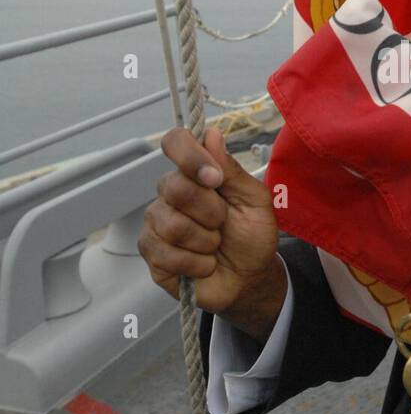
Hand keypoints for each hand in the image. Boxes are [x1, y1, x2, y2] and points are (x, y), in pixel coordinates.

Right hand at [138, 126, 280, 316]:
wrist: (250, 279)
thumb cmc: (252, 236)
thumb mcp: (255, 201)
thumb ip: (232, 170)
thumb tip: (211, 134)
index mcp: (196, 173)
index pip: (175, 143)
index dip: (190, 156)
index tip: (215, 178)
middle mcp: (170, 193)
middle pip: (174, 187)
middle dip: (211, 211)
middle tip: (223, 223)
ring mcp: (157, 223)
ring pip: (170, 224)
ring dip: (205, 240)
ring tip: (215, 246)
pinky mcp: (152, 254)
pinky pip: (165, 253)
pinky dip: (196, 263)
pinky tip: (204, 264)